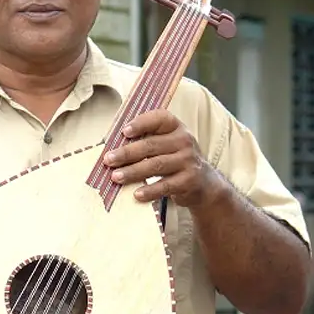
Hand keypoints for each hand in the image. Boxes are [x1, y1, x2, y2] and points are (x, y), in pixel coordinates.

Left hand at [103, 109, 226, 208]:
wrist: (204, 183)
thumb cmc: (176, 160)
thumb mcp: (168, 144)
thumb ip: (147, 140)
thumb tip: (114, 146)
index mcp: (176, 127)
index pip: (159, 118)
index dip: (141, 123)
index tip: (124, 132)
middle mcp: (184, 141)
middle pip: (151, 145)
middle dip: (127, 153)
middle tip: (109, 160)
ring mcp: (188, 161)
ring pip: (156, 165)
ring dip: (133, 172)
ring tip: (116, 177)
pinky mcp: (189, 180)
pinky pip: (165, 185)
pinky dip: (150, 190)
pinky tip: (136, 194)